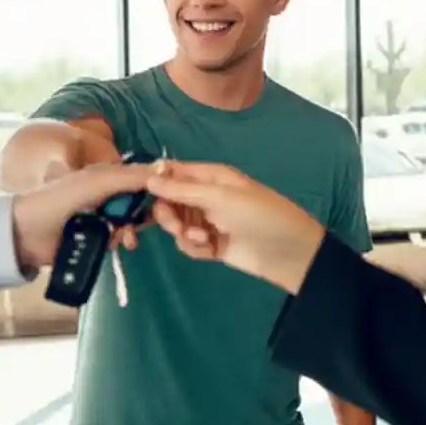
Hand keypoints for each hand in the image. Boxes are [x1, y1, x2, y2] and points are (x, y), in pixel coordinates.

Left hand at [11, 161, 157, 271]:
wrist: (28, 232)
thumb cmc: (61, 199)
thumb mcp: (98, 182)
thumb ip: (132, 176)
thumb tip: (167, 169)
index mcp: (107, 174)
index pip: (142, 177)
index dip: (158, 186)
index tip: (172, 199)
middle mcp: (108, 193)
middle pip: (140, 201)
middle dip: (147, 212)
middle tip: (150, 221)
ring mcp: (102, 216)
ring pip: (131, 221)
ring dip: (133, 229)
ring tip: (126, 238)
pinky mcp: (96, 237)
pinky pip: (118, 238)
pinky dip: (121, 240)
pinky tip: (116, 243)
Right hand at [147, 162, 325, 294]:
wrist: (287, 252)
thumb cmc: (258, 214)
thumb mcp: (220, 196)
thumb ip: (182, 189)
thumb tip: (147, 176)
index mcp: (209, 175)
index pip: (171, 171)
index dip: (153, 181)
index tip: (138, 194)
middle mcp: (205, 195)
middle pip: (168, 200)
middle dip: (167, 214)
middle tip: (176, 225)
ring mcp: (207, 220)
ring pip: (176, 225)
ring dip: (183, 233)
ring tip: (203, 239)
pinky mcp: (211, 244)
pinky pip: (188, 244)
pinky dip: (194, 247)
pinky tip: (210, 250)